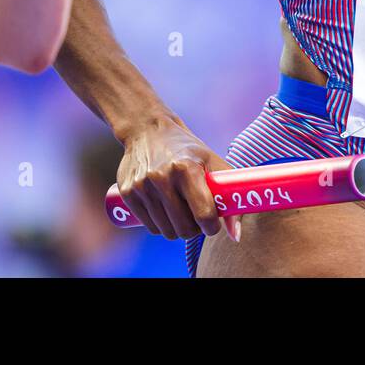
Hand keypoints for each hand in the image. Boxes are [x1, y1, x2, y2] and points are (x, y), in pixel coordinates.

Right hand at [116, 119, 241, 241]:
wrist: (148, 130)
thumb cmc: (188, 149)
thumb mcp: (212, 161)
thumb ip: (229, 195)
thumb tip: (236, 235)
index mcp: (186, 168)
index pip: (203, 214)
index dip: (212, 226)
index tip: (213, 224)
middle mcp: (162, 178)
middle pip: (184, 228)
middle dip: (196, 230)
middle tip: (199, 219)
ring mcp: (142, 187)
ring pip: (167, 231)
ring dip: (178, 230)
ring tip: (184, 214)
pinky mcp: (128, 194)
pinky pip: (150, 226)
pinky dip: (162, 226)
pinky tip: (167, 213)